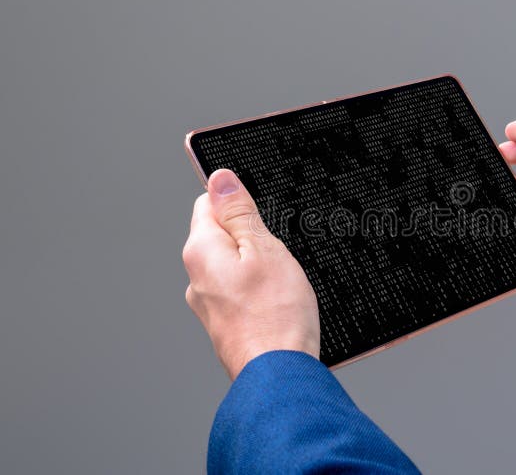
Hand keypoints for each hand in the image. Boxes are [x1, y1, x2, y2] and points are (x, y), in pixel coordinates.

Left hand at [182, 169, 319, 379]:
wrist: (279, 375)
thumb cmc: (276, 315)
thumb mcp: (265, 248)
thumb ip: (239, 213)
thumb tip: (220, 179)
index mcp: (201, 252)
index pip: (208, 204)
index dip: (238, 202)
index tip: (261, 214)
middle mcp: (196, 278)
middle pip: (220, 236)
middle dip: (250, 236)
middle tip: (279, 252)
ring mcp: (208, 305)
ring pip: (232, 266)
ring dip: (256, 265)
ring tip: (282, 282)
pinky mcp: (224, 324)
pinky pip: (239, 292)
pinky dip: (257, 290)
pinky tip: (278, 301)